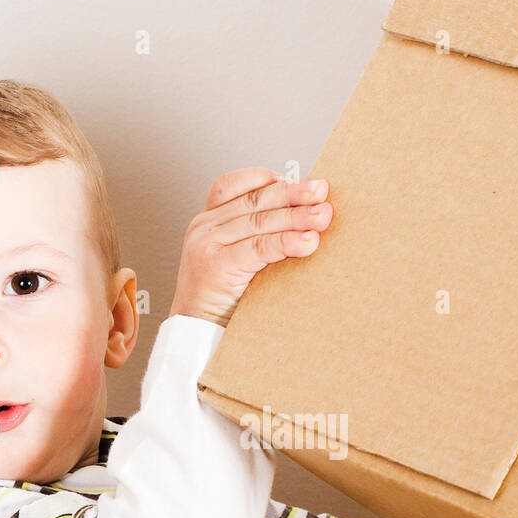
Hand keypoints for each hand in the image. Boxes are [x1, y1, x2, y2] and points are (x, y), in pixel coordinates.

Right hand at [170, 168, 332, 327]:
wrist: (195, 337)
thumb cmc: (223, 303)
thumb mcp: (239, 261)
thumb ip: (260, 238)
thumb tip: (307, 221)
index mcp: (207, 221)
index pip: (236, 184)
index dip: (270, 180)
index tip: (303, 185)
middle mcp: (204, 227)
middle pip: (254, 199)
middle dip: (293, 194)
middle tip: (322, 192)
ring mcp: (207, 244)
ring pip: (260, 221)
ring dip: (297, 217)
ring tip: (323, 216)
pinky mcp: (216, 264)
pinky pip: (259, 246)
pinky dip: (287, 242)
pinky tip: (308, 242)